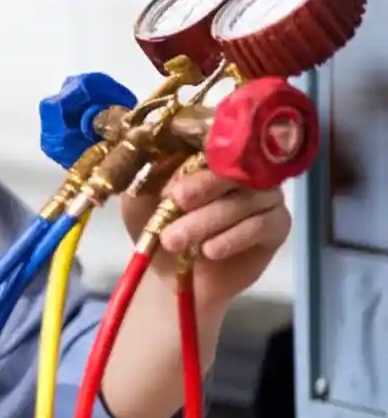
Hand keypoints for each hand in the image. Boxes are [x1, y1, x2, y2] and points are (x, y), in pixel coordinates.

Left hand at [119, 169, 290, 311]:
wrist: (170, 277)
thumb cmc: (155, 228)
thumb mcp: (140, 199)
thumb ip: (148, 174)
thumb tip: (161, 155)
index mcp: (209, 154)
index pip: (213, 141)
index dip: (193, 157)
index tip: (172, 178)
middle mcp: (242, 169)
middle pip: (232, 168)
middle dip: (202, 186)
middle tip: (176, 202)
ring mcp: (264, 194)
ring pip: (245, 199)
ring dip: (207, 220)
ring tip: (175, 241)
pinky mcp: (278, 224)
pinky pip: (262, 225)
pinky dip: (233, 238)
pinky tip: (209, 251)